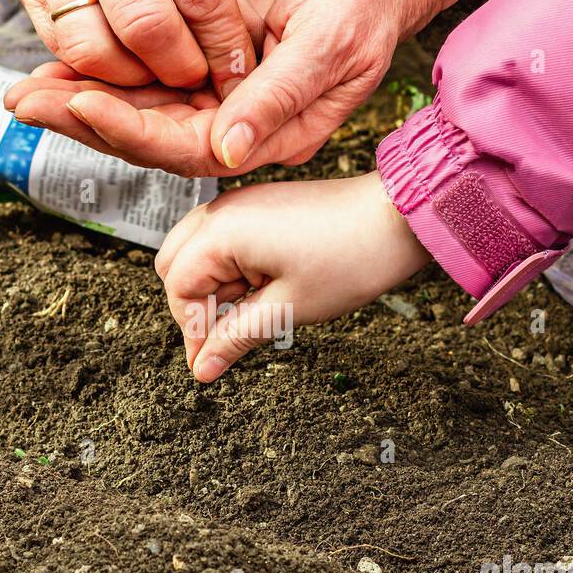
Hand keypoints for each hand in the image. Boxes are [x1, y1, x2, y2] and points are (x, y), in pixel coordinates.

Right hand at [0, 0, 260, 91]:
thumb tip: (239, 51)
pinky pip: (63, 49)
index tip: (237, 75)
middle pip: (145, 27)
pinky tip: (120, 61)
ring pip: (95, 51)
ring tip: (155, 70)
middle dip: (179, 69)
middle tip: (196, 79)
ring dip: (133, 78)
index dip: (223, 46)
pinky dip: (98, 69)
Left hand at [3, 0, 433, 174]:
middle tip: (24, 104)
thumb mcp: (328, 45)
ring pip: (147, 115)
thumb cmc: (365, 3)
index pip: (188, 148)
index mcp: (274, 135)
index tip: (79, 105)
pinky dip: (113, 78)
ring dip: (88, 104)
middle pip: (153, 139)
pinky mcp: (217, 78)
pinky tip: (71, 72)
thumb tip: (223, 150)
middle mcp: (243, 132)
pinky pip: (156, 87)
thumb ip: (276, 101)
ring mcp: (228, 107)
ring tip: (30, 92)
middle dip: (86, 122)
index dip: (131, 131)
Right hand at [154, 172, 431, 382]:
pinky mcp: (259, 206)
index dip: (193, 330)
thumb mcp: (288, 309)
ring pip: (196, 251)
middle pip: (175, 265)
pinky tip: (262, 286)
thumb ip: (235, 338)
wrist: (397, 218)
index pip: (180, 288)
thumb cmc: (351, 257)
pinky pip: (223, 239)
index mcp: (222, 232)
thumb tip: (202, 368)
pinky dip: (230, 267)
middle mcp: (223, 210)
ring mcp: (241, 203)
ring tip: (254, 308)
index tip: (211, 360)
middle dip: (195, 305)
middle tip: (230, 334)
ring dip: (213, 286)